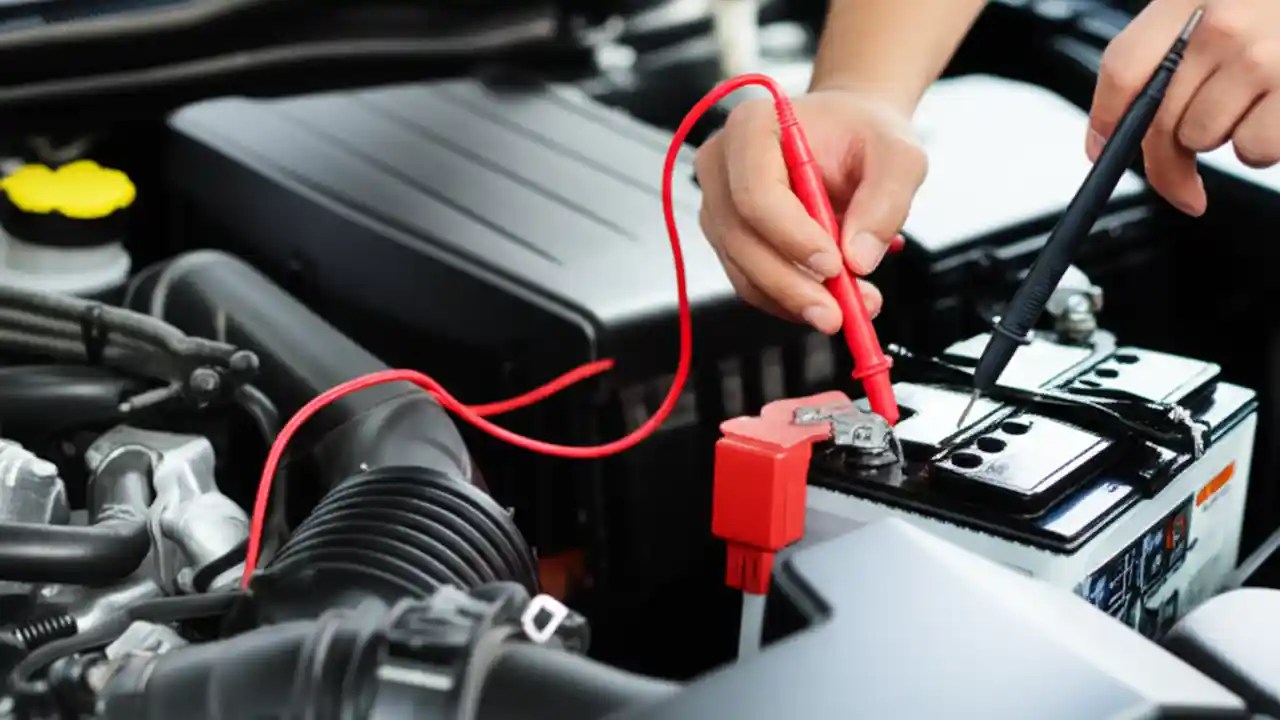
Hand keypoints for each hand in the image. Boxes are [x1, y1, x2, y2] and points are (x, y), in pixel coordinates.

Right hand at [694, 89, 927, 333]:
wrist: (849, 137)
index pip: (756, 192)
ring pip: (743, 270)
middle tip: (837, 313)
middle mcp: (722, 166)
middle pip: (742, 239)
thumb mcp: (898, 154)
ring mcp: (719, 206)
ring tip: (846, 310)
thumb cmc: (864, 135)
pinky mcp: (728, 239)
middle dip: (792, 284)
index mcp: (752, 128)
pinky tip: (826, 303)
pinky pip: (750, 282)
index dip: (792, 236)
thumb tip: (858, 259)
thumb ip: (886, 200)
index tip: (835, 265)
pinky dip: (788, 302)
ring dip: (793, 300)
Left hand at [1090, 0, 1279, 215]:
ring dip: (1224, 138)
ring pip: (1202, 138)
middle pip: (1157, 117)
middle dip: (1164, 160)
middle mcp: (1223, 20)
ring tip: (1258, 104)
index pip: (1123, 68)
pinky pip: (1253, 150)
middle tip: (1182, 178)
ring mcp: (1263, 55)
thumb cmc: (1276, 11)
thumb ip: (1168, 52)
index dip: (1105, 121)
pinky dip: (1264, 146)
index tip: (1105, 152)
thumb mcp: (1222, 7)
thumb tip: (1108, 135)